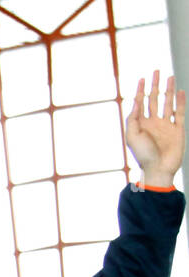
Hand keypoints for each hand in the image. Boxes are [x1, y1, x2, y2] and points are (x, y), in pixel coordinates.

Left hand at [125, 70, 184, 186]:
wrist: (159, 169)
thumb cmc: (143, 155)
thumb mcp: (132, 137)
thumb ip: (132, 120)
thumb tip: (136, 104)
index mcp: (141, 124)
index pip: (140, 103)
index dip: (141, 91)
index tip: (142, 78)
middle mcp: (153, 122)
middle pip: (154, 99)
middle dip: (154, 85)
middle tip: (156, 71)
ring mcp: (166, 125)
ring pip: (167, 102)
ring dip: (168, 90)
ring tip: (169, 76)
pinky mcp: (178, 129)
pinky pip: (180, 112)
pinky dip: (180, 102)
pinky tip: (180, 91)